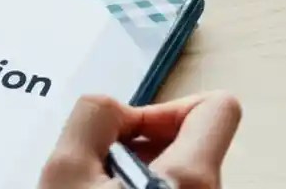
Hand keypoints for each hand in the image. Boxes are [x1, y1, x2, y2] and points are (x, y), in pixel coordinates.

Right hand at [39, 92, 241, 188]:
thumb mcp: (66, 171)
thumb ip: (93, 116)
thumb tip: (114, 113)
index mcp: (192, 178)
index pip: (219, 107)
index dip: (167, 107)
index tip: (130, 131)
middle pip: (189, 143)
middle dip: (141, 146)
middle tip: (97, 170)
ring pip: (176, 173)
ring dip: (136, 174)